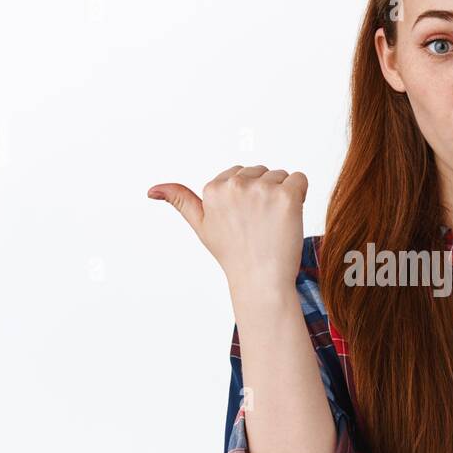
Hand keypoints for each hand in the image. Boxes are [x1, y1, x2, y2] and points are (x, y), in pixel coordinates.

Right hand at [147, 165, 307, 301]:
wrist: (262, 280)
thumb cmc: (233, 254)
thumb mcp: (201, 225)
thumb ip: (180, 200)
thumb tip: (152, 190)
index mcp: (213, 189)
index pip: (240, 174)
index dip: (246, 197)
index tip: (244, 221)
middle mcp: (235, 184)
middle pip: (261, 172)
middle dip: (264, 193)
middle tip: (260, 225)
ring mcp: (261, 189)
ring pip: (281, 175)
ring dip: (282, 195)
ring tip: (273, 224)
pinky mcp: (286, 195)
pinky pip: (300, 179)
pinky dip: (300, 196)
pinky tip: (289, 218)